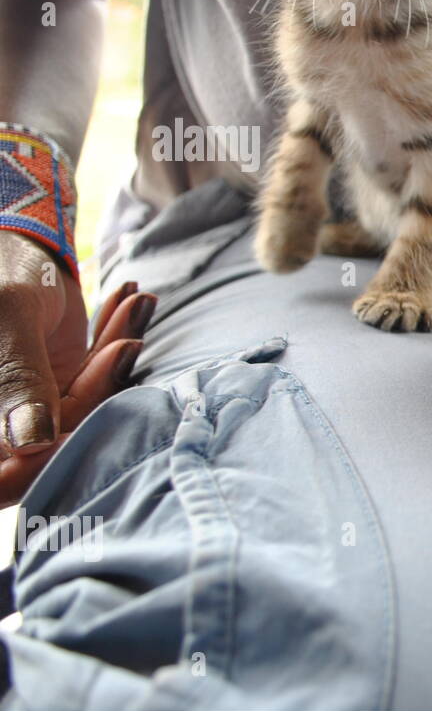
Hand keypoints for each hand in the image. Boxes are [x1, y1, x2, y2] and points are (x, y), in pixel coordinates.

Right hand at [0, 232, 154, 505]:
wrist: (10, 237)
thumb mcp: (5, 316)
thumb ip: (17, 378)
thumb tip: (31, 444)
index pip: (4, 473)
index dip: (47, 460)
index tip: (92, 419)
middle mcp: (5, 423)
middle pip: (59, 433)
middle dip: (100, 383)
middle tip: (126, 342)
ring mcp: (37, 403)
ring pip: (91, 400)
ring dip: (118, 348)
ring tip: (138, 302)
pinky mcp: (66, 382)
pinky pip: (99, 372)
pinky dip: (118, 335)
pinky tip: (132, 299)